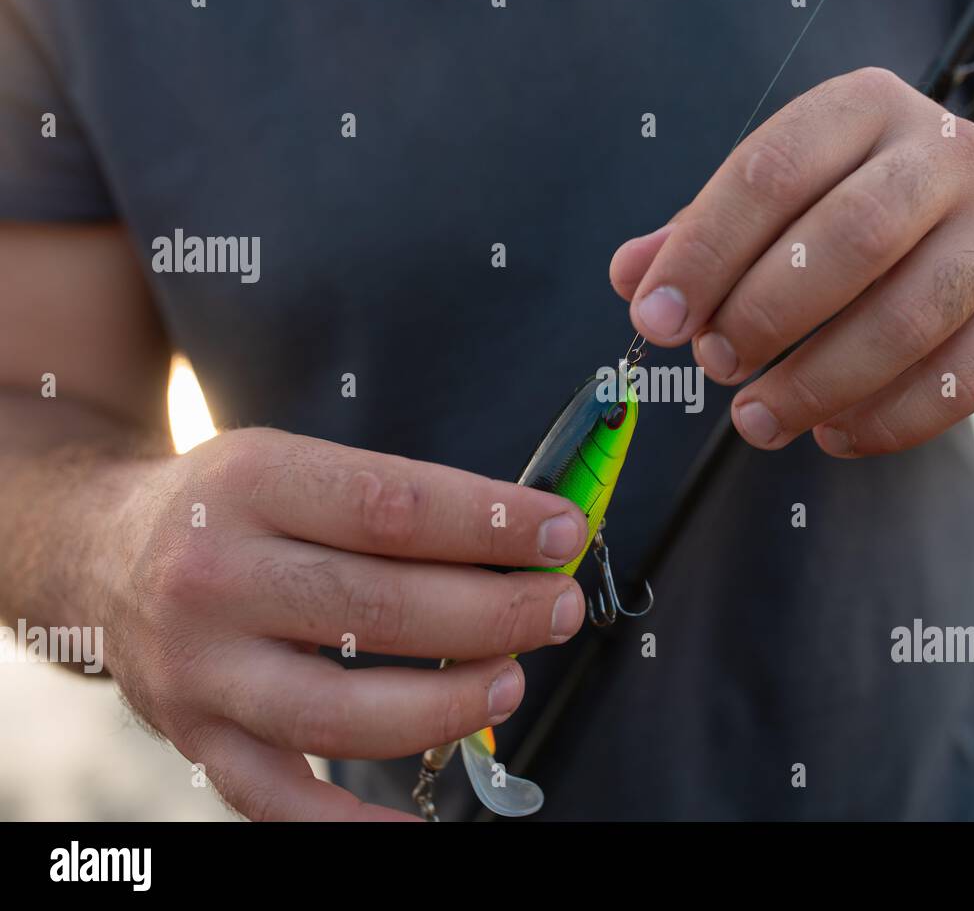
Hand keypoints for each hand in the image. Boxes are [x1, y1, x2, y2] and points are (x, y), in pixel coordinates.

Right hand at [101, 428, 589, 819]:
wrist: (98, 551)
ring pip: (341, 713)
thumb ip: (397, 499)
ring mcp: (200, 669)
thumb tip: (526, 540)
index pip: (395, 507)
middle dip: (494, 614)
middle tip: (557, 608)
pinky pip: (277, 801)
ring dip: (448, 706)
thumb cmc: (230, 506)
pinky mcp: (194, 737)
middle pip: (380, 610)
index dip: (493, 523)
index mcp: (252, 483)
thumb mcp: (296, 462)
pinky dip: (351, 824)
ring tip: (511, 681)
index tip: (562, 532)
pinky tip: (419, 821)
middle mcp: (215, 577)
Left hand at [611, 67, 973, 455]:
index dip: (704, 253)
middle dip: (767, 314)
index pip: (771, 171)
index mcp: (865, 106)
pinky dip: (888, 420)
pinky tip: (831, 435)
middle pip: (852, 237)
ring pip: (909, 317)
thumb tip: (633, 278)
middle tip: (715, 366)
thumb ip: (703, 234)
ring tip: (756, 421)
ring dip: (819, 383)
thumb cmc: (852, 209)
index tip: (654, 320)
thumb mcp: (781, 197)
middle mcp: (948, 151)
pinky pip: (964, 378)